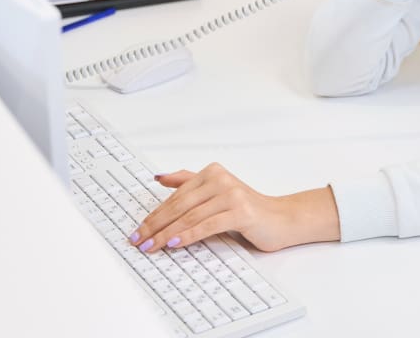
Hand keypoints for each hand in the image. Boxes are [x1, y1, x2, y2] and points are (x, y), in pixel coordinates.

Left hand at [129, 163, 339, 253]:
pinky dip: (188, 235)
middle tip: (138, 240)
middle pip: (179, 205)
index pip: (176, 196)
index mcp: (212, 172)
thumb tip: (159, 177)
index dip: (155, 214)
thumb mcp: (217, 191)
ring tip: (151, 246)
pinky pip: (207, 225)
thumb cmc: (248, 208)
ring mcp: (231, 194)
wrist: (281, 219)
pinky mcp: (240, 211)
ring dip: (166, 233)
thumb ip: (189, 182)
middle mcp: (220, 179)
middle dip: (155, 225)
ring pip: (190, 216)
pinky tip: (174, 243)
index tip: (139, 229)